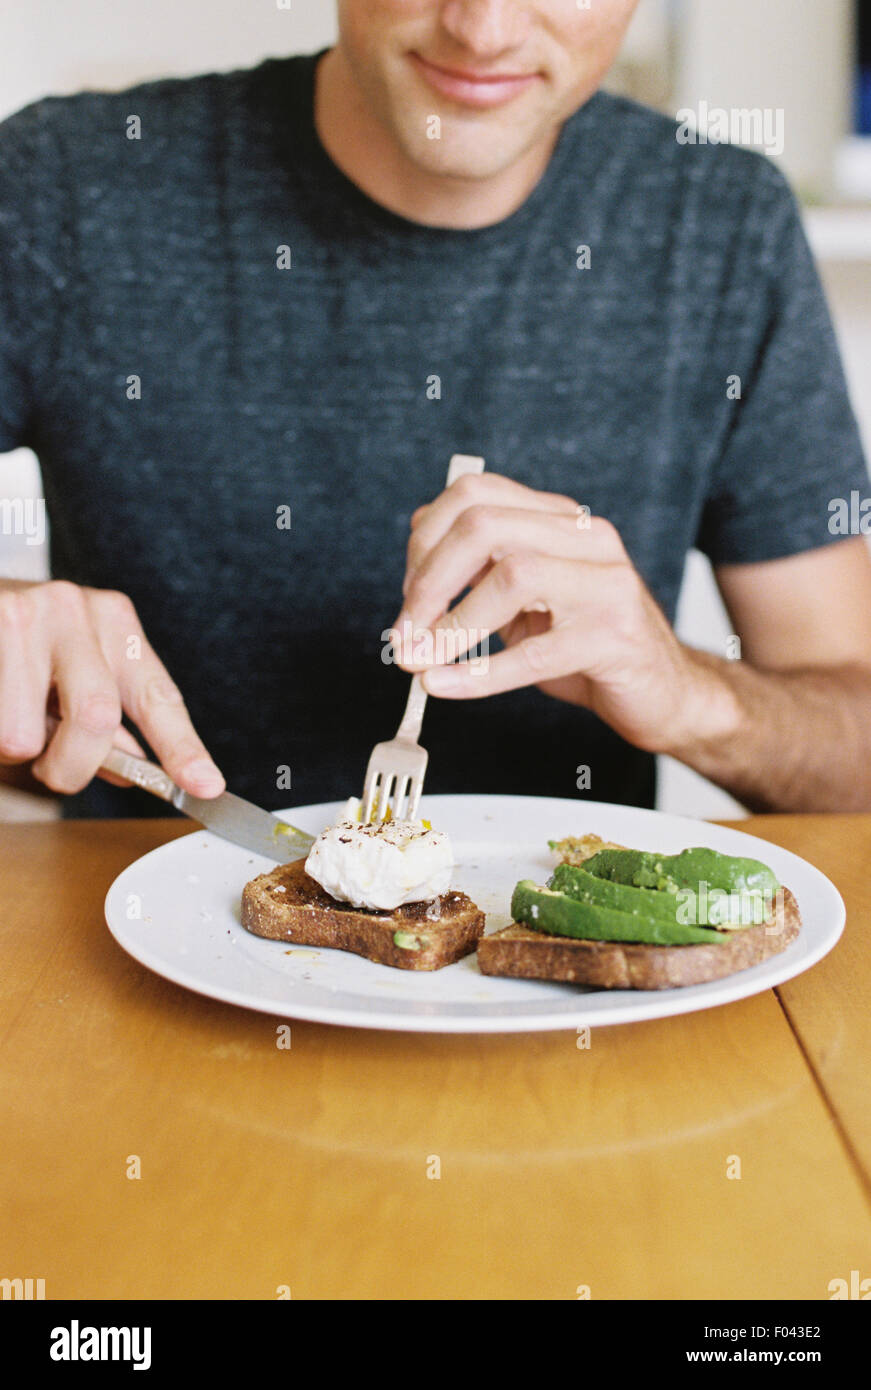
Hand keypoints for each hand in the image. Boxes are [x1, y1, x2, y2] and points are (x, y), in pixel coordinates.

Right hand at [0, 579, 224, 794]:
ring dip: (15, 750)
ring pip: (25, 736)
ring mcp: (26, 613)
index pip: (157, 696)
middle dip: (72, 767)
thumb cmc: (23, 641)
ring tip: (9, 716)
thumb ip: (106, 722)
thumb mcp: (74, 670)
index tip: (206, 785)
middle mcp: (76, 609)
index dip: (183, 748)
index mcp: (115, 622)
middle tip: (53, 769)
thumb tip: (130, 771)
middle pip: (95, 718)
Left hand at [390, 473, 733, 754]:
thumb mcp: (528, 602)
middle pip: (484, 526)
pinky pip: (535, 652)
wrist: (665, 693)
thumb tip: (412, 584)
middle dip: (428, 581)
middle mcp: (587, 538)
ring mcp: (607, 584)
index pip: (474, 495)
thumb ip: (481, 579)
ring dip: (450, 626)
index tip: (406, 595)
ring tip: (417, 661)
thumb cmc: (588, 647)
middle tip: (403, 633)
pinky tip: (444, 686)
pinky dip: (479, 674)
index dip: (424, 541)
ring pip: (511, 578)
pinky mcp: (615, 637)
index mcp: (559, 519)